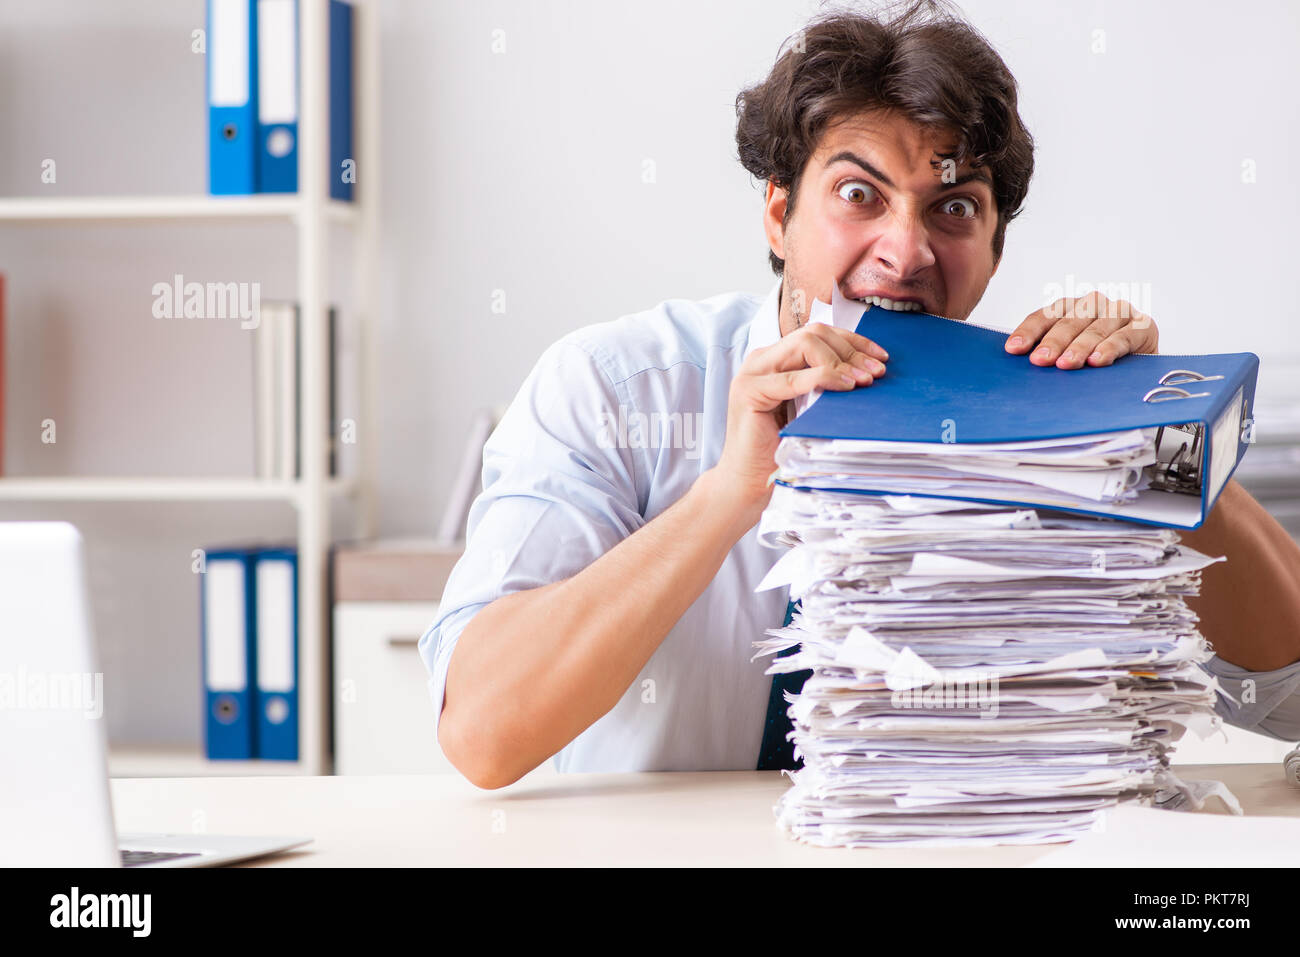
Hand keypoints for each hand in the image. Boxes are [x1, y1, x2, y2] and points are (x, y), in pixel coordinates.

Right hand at [711, 324, 887, 519]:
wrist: (748, 481)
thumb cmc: (780, 449)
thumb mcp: (808, 408)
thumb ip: (824, 385)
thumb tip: (867, 370)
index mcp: (774, 360)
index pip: (817, 334)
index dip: (852, 341)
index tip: (880, 357)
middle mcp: (761, 361)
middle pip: (813, 334)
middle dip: (850, 350)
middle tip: (877, 371)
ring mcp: (753, 374)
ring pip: (804, 345)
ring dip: (840, 361)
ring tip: (864, 380)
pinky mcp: (750, 392)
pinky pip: (794, 378)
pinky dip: (824, 377)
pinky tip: (845, 386)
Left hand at [1004, 291, 1157, 368]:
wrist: (1139, 368)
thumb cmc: (1096, 359)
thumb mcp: (1069, 352)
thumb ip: (1049, 352)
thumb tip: (1018, 361)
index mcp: (1072, 306)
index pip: (1045, 316)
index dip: (1029, 332)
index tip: (1013, 349)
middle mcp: (1095, 304)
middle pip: (1069, 322)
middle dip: (1053, 342)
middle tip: (1039, 361)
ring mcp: (1120, 312)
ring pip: (1095, 329)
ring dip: (1079, 347)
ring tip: (1066, 364)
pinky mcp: (1143, 326)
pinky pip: (1124, 336)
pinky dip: (1110, 348)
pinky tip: (1097, 361)